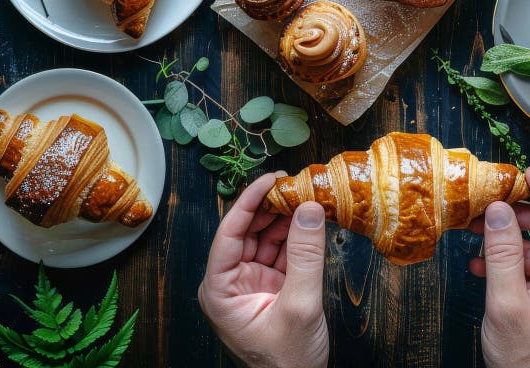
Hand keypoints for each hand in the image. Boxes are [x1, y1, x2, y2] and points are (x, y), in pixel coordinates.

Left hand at [198, 173, 328, 367]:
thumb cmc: (288, 362)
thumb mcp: (299, 306)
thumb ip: (305, 255)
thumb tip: (309, 208)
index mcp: (219, 290)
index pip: (229, 233)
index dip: (249, 201)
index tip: (270, 179)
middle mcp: (230, 281)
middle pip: (248, 229)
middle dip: (271, 205)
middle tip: (296, 183)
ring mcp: (252, 281)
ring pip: (266, 234)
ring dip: (287, 215)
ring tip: (307, 195)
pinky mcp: (272, 282)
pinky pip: (283, 248)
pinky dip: (297, 232)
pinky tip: (310, 216)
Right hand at [470, 166, 529, 367]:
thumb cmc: (527, 364)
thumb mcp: (509, 305)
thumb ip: (502, 253)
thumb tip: (498, 209)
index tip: (529, 172)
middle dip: (518, 214)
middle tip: (490, 197)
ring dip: (503, 237)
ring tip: (474, 229)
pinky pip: (522, 261)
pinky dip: (500, 258)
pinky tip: (478, 261)